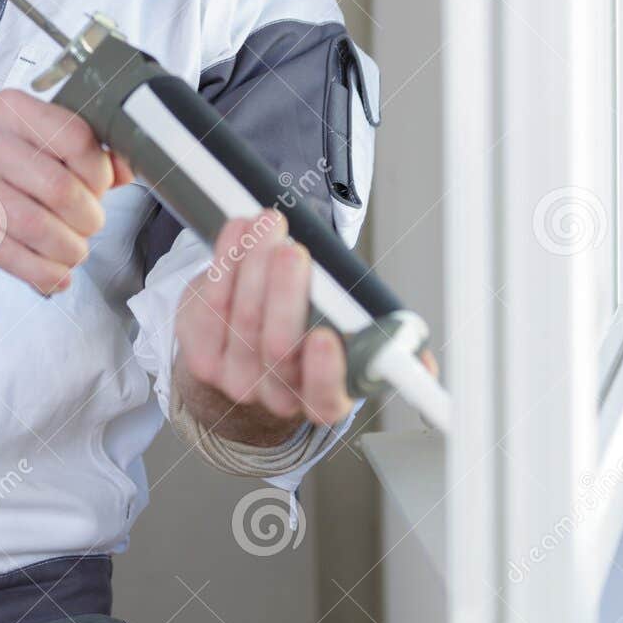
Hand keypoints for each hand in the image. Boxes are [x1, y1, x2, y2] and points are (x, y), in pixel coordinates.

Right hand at [0, 90, 132, 293]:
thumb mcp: (16, 127)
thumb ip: (71, 145)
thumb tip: (127, 171)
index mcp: (12, 110)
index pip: (76, 138)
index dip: (99, 173)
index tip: (100, 190)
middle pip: (62, 190)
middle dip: (88, 218)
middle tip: (89, 227)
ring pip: (40, 228)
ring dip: (69, 250)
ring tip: (72, 252)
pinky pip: (12, 257)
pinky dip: (43, 273)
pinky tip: (55, 276)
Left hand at [173, 211, 438, 445]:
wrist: (246, 355)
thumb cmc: (309, 340)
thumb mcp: (352, 349)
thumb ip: (385, 351)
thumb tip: (425, 366)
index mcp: (321, 398)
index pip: (323, 398)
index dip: (325, 370)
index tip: (326, 335)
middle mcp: (273, 395)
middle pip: (275, 345)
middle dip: (284, 291)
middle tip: (292, 250)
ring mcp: (231, 375)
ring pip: (239, 317)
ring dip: (252, 262)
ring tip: (267, 223)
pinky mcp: (198, 348)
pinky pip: (207, 301)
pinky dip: (224, 258)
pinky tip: (238, 232)